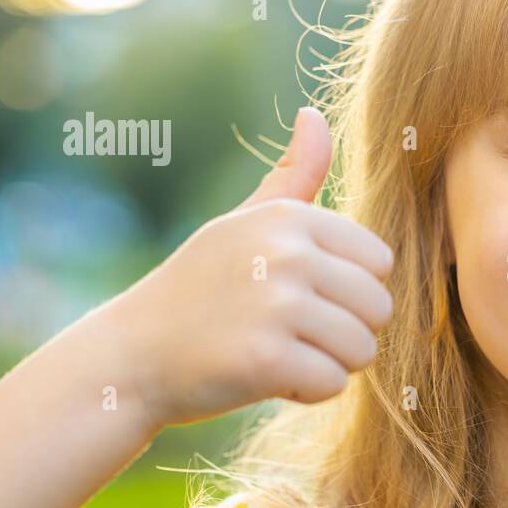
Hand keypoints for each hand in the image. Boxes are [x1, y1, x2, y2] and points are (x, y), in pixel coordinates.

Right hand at [97, 107, 393, 427]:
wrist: (128, 356)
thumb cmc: (196, 289)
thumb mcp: (242, 222)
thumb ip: (292, 176)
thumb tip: (314, 114)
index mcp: (291, 217)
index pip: (379, 263)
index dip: (348, 292)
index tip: (299, 296)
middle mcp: (288, 253)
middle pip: (379, 308)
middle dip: (344, 331)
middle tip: (287, 332)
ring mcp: (278, 305)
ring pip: (363, 350)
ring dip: (327, 364)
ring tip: (275, 352)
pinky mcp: (268, 359)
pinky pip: (333, 384)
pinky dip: (304, 392)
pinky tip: (260, 376)